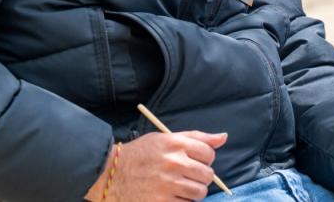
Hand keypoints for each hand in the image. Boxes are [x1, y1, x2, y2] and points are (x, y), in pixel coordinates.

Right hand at [83, 131, 226, 201]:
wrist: (111, 174)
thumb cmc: (140, 154)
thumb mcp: (165, 138)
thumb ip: (196, 137)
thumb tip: (223, 138)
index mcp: (175, 144)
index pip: (209, 153)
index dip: (205, 158)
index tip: (196, 161)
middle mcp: (174, 163)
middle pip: (208, 174)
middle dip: (201, 176)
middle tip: (188, 175)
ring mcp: (168, 184)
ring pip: (200, 192)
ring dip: (193, 191)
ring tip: (180, 186)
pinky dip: (183, 201)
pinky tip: (171, 195)